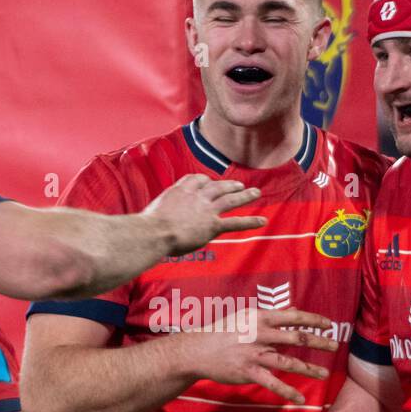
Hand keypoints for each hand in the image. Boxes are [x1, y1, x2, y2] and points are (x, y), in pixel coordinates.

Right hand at [144, 174, 264, 254]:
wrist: (155, 232)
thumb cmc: (148, 226)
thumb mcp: (152, 211)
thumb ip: (158, 212)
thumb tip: (149, 222)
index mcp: (180, 189)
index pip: (196, 179)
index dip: (205, 181)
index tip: (208, 182)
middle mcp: (196, 196)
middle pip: (217, 186)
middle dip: (229, 185)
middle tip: (238, 185)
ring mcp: (206, 209)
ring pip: (230, 199)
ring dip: (245, 195)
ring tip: (255, 193)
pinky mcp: (213, 225)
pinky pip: (235, 222)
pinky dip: (250, 221)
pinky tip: (262, 221)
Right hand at [182, 307, 337, 403]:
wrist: (198, 350)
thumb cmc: (223, 331)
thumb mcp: (246, 317)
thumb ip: (271, 316)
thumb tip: (293, 309)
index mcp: (261, 318)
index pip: (293, 316)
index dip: (313, 319)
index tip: (329, 324)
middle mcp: (260, 334)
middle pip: (296, 337)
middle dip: (318, 341)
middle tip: (335, 345)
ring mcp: (255, 354)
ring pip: (288, 361)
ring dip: (308, 368)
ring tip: (324, 373)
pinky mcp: (249, 372)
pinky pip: (272, 383)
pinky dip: (287, 391)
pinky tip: (300, 398)